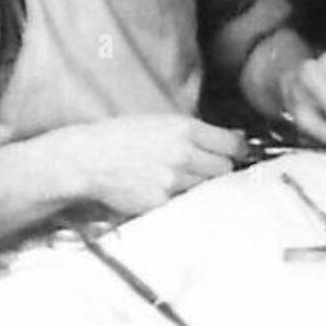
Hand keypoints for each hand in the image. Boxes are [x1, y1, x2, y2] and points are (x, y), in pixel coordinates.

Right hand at [57, 114, 245, 218]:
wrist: (89, 159)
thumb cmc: (124, 137)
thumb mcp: (162, 122)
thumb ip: (198, 131)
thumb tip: (236, 139)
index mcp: (185, 129)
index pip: (233, 144)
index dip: (237, 151)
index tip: (234, 154)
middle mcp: (183, 153)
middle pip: (225, 169)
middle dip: (218, 170)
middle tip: (203, 168)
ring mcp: (173, 180)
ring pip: (208, 188)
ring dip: (201, 186)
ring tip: (179, 179)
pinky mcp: (161, 202)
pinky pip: (186, 203)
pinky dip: (182, 200)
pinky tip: (165, 190)